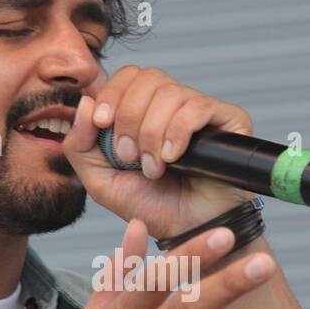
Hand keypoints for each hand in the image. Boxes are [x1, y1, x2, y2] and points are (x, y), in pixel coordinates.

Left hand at [60, 64, 256, 241]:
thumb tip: (85, 102)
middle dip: (130, 117)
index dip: (112, 93)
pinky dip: (177, 132)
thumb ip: (80, 144)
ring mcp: (202, 111)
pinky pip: (198, 108)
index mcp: (146, 110)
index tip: (102, 122)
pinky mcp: (229, 120)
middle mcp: (174, 105)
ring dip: (153, 133)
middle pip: (149, 78)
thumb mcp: (100, 180)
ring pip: (171, 94)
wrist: (186, 232)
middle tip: (129, 156)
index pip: (128, 76)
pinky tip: (173, 158)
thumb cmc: (150, 208)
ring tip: (154, 168)